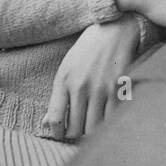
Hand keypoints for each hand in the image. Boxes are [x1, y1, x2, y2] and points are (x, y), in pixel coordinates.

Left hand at [41, 13, 140, 141]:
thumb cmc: (87, 50)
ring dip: (92, 133)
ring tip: (92, 129)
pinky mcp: (120, 88)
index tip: (61, 136)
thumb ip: (57, 97)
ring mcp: (101, 88)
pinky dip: (109, 124)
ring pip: (94, 127)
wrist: (114, 29)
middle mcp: (81, 86)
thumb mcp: (66, 68)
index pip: (55, 119)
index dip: (56, 134)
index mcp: (64, 81)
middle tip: (78, 135)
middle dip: (75, 136)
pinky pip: (112, 118)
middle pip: (75, 128)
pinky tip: (107, 119)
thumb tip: (46, 124)